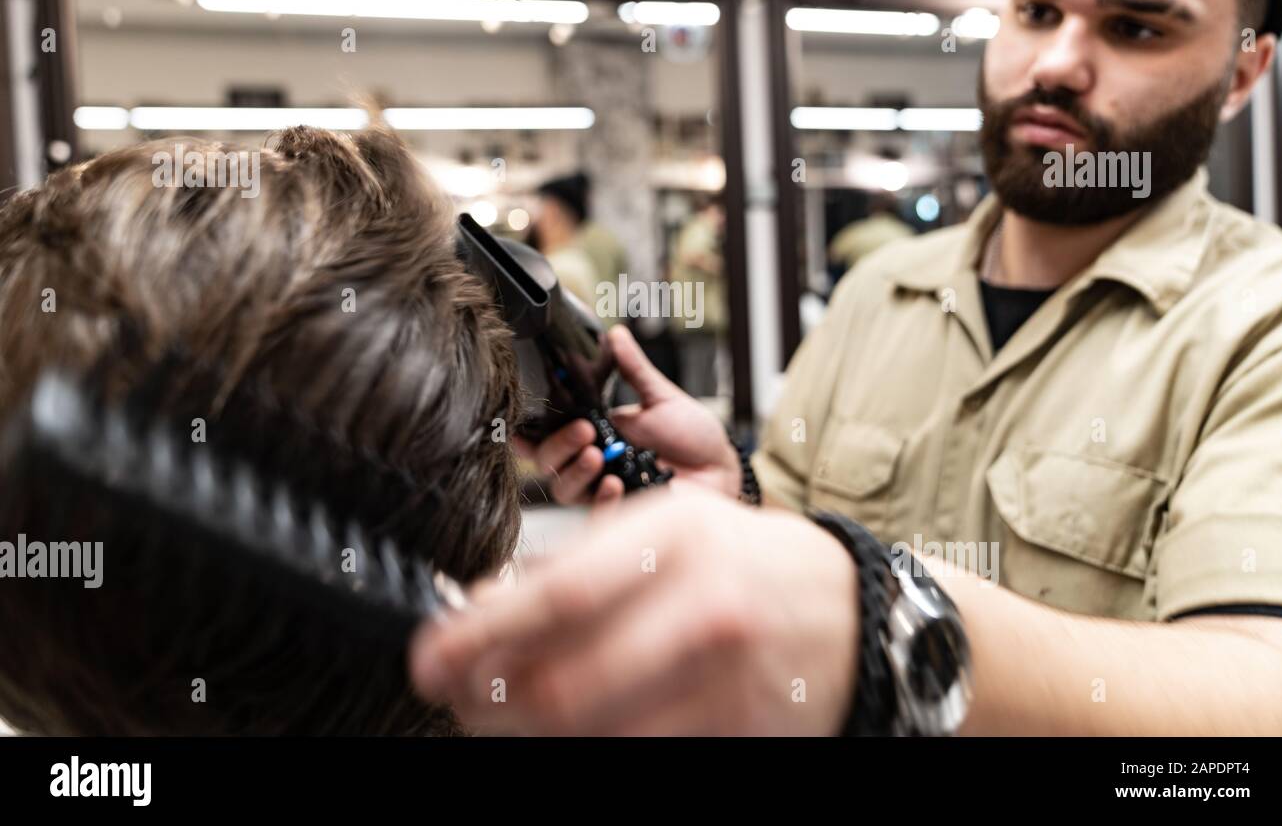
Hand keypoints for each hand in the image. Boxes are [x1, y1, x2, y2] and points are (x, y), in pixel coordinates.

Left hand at [408, 488, 858, 734]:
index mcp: (678, 537)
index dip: (480, 635)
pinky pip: (643, 755)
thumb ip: (578, 562)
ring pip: (594, 735)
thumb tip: (484, 603)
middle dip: (490, 702)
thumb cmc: (744, 563)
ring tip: (508, 716)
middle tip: (459, 698)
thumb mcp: (670, 528)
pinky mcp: (741, 733)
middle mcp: (704, 608)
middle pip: (564, 683)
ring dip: (531, 734)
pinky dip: (592, 747)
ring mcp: (727, 681)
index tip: (430, 656)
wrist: (849, 612)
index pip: (558, 595)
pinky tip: (575, 728)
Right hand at [513, 325, 740, 504]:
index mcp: (596, 435)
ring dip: (576, 472)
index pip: (549, 437)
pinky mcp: (628, 515)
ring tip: (598, 455)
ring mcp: (608, 492)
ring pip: (567, 491)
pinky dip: (602, 502)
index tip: (520, 426)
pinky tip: (614, 485)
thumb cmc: (694, 437)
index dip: (529, 435)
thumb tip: (615, 334)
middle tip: (584, 430)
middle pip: (551, 465)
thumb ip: (634, 370)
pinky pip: (600, 518)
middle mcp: (595, 466)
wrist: (724, 469)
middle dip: (558, 447)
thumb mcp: (662, 398)